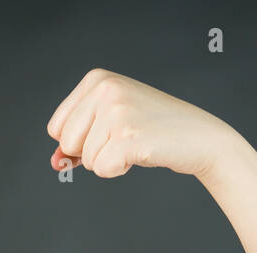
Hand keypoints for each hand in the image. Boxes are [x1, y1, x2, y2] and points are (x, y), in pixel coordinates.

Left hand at [46, 68, 232, 178]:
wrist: (200, 137)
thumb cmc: (154, 130)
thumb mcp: (109, 124)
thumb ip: (77, 141)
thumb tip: (56, 163)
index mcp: (96, 78)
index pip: (56, 127)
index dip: (78, 141)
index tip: (107, 132)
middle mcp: (105, 88)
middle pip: (66, 143)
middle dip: (92, 152)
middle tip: (124, 138)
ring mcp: (117, 111)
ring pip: (85, 160)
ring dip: (109, 161)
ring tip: (136, 142)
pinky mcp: (128, 136)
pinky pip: (101, 169)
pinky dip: (118, 170)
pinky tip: (141, 153)